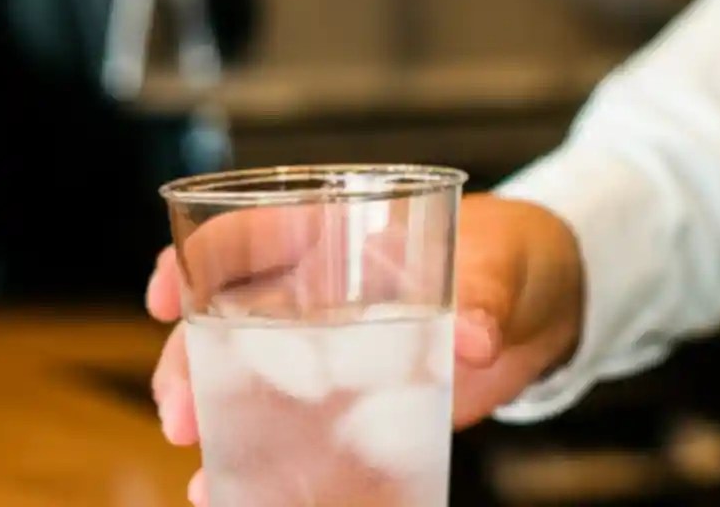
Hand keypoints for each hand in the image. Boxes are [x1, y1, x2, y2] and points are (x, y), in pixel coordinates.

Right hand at [148, 194, 584, 504]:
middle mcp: (318, 298)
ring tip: (207, 475)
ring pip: (251, 386)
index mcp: (335, 238)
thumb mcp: (501, 261)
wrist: (551, 303)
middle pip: (226, 324)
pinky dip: (275, 467)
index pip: (244, 240)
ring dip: (219, 427)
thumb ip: (486, 293)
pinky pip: (306, 435)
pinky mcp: (364, 405)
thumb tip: (477, 338)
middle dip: (188, 365)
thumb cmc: (514, 255)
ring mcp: (335, 356)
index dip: (194, 262)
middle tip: (182, 413)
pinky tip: (248, 498)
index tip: (168, 298)